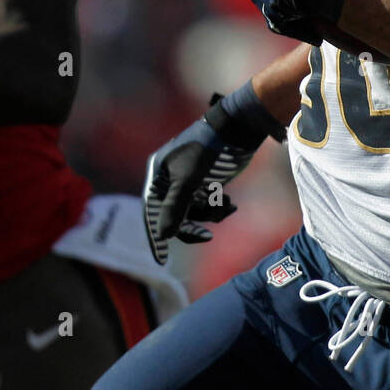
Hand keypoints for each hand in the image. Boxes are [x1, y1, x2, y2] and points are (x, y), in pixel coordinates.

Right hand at [142, 84, 285, 263]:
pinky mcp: (205, 183)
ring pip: (194, 212)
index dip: (156, 237)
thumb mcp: (189, 179)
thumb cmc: (208, 149)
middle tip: (207, 236)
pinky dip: (218, 207)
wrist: (237, 130)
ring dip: (211, 214)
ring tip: (227, 205)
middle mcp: (170, 179)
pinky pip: (207, 205)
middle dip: (193, 225)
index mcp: (158, 174)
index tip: (161, 259)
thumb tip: (164, 235)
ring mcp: (188, 182)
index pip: (151, 211)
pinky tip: (230, 203)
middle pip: (175, 215)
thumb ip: (175, 207)